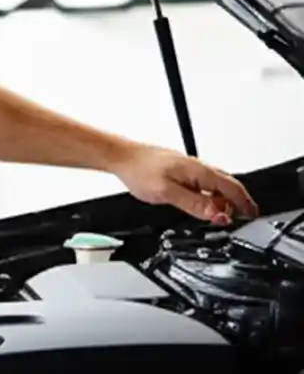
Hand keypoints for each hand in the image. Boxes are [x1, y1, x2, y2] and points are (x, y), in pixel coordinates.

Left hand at [110, 146, 258, 223]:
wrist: (121, 157)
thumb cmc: (139, 170)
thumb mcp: (167, 193)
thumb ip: (194, 204)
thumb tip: (217, 214)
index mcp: (199, 172)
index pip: (232, 188)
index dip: (244, 203)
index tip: (252, 214)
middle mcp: (197, 167)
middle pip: (226, 184)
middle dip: (237, 200)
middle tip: (242, 216)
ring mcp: (188, 167)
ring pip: (214, 183)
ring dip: (222, 198)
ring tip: (222, 213)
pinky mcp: (179, 169)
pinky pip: (202, 182)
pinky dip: (209, 193)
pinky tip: (201, 201)